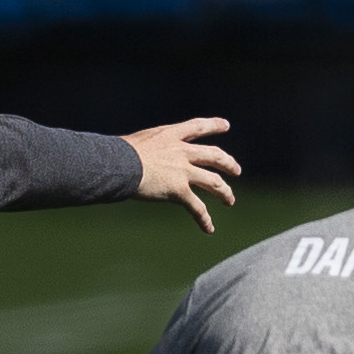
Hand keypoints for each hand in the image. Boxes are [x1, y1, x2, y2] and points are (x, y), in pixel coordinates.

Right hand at [123, 118, 241, 233]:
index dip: (213, 125)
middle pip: (215, 155)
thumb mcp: (139, 142)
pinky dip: (204, 219)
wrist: (116, 164)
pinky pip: (198, 208)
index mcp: (170, 135)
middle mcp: (181, 151)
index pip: (197, 126)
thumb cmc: (118, 153)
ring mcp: (183, 171)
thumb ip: (152, 148)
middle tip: (237, 171)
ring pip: (214, 182)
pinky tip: (209, 228)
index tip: (225, 125)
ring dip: (225, 192)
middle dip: (228, 163)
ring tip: (230, 200)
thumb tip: (144, 157)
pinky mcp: (179, 190)